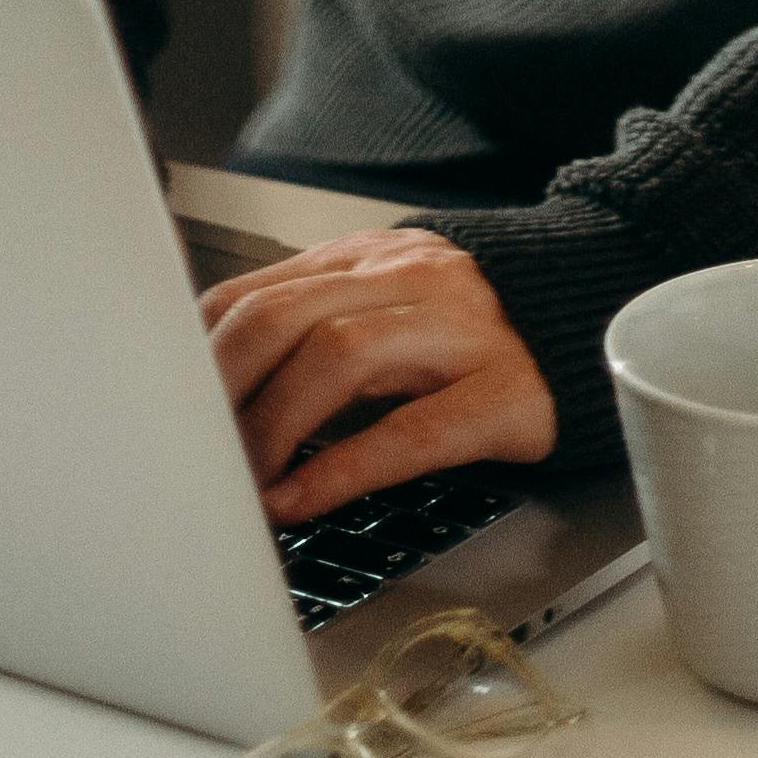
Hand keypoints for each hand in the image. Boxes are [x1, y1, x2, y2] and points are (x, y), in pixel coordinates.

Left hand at [200, 226, 558, 525]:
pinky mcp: (505, 394)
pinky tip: (301, 498)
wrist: (591, 312)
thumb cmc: (472, 326)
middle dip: (225, 390)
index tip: (166, 409)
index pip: (256, 293)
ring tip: (244, 482)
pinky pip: (413, 429)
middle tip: (194, 453)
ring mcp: (461, 332)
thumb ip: (314, 323)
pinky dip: (343, 466)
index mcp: (370, 259)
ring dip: (275, 426)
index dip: (201, 355)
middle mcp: (409, 280)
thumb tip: (212, 376)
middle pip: (285, 317)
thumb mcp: (388, 305)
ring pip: (342, 355)